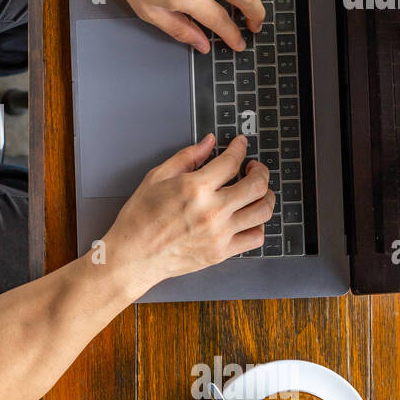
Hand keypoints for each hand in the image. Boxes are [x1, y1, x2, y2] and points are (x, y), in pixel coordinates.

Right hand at [101, 134, 273, 294]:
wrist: (133, 256)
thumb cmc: (139, 219)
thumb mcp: (156, 178)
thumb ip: (186, 157)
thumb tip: (208, 143)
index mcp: (195, 188)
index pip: (231, 161)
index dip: (239, 148)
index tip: (240, 145)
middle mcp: (212, 211)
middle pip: (257, 185)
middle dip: (260, 171)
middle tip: (254, 168)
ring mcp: (220, 234)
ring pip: (263, 211)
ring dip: (266, 196)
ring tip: (258, 192)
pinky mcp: (222, 252)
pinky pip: (256, 237)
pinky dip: (258, 225)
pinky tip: (248, 218)